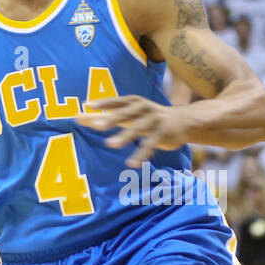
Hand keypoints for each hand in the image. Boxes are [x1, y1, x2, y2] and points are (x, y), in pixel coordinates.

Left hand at [74, 96, 189, 167]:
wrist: (185, 120)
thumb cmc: (150, 117)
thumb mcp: (129, 114)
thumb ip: (106, 116)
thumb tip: (79, 117)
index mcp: (134, 102)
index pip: (115, 102)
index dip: (101, 103)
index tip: (86, 106)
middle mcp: (144, 108)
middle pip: (125, 113)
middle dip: (111, 118)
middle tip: (96, 125)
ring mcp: (155, 120)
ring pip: (138, 128)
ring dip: (124, 136)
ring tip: (110, 144)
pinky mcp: (164, 133)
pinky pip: (150, 144)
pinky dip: (141, 153)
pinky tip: (130, 163)